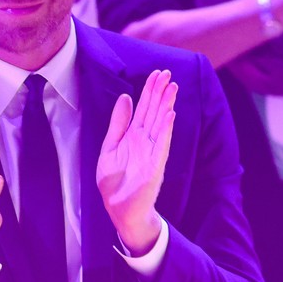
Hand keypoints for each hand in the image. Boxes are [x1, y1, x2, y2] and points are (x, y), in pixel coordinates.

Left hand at [96, 69, 176, 254]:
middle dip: (159, 92)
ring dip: (166, 105)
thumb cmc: (114, 182)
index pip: (143, 108)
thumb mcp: (109, 148)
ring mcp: (151, 152)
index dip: (149, 91)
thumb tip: (125, 97)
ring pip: (160, 124)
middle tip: (167, 73)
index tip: (156, 74)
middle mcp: (144, 141)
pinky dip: (165, 129)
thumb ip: (118, 124)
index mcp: (132, 136)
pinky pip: (161, 145)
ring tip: (172, 87)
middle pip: (153, 112)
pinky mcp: (155, 166)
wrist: (119, 209)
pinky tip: (169, 114)